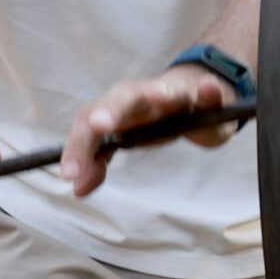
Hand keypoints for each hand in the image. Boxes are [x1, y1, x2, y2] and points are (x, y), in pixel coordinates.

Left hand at [59, 63, 236, 197]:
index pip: (90, 122)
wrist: (196, 93)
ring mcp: (176, 93)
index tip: (70, 176)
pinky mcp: (207, 96)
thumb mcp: (126, 142)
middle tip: (99, 125)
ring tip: (159, 96)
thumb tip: (77, 189)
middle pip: (122, 98)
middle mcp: (142, 97)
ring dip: (161, 91)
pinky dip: (208, 91)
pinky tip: (208, 89)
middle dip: (110, 110)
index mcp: (117, 109)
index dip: (78, 147)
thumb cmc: (155, 120)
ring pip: (166, 90)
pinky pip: (208, 93)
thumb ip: (99, 162)